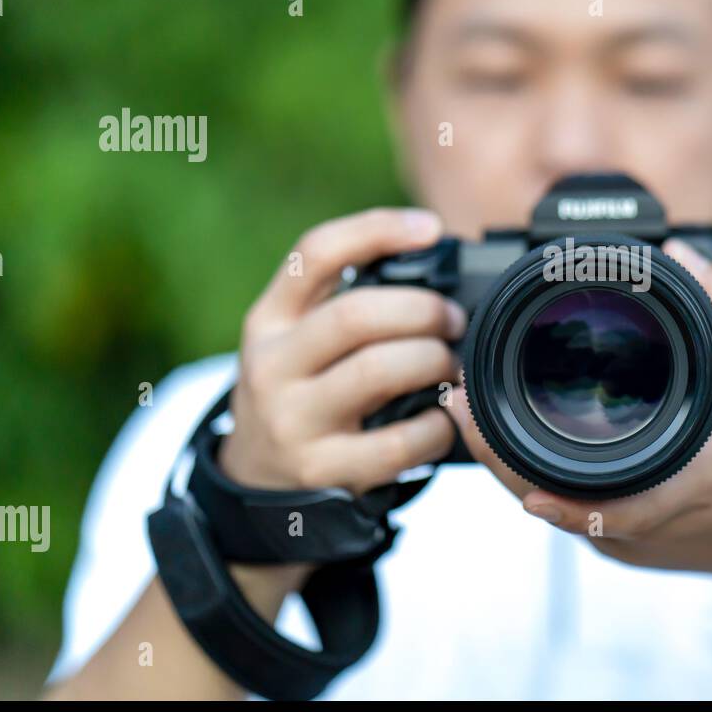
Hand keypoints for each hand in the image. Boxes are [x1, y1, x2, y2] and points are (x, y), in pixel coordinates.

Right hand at [218, 208, 466, 592]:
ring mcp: (293, 419)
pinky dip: (436, 426)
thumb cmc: (301, 394)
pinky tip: (443, 420)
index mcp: (270, 319)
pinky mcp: (322, 469)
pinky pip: (397, 441)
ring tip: (452, 368)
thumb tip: (439, 263)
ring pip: (377, 371)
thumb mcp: (299, 342)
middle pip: (355, 315)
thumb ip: (348, 304)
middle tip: (454, 321)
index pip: (315, 254)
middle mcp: (272, 365)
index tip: (430, 228)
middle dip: (422, 310)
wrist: (258, 483)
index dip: (376, 230)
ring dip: (433, 361)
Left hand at [447, 238, 711, 595]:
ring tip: (464, 407)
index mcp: (691, 486)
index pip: (621, 508)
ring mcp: (627, 540)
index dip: (568, 502)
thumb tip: (682, 255)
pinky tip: (502, 431)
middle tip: (458, 403)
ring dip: (504, 462)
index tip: (525, 487)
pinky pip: (563, 505)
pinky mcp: (617, 542)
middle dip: (501, 459)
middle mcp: (650, 522)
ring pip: (552, 506)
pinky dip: (530, 470)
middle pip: (560, 505)